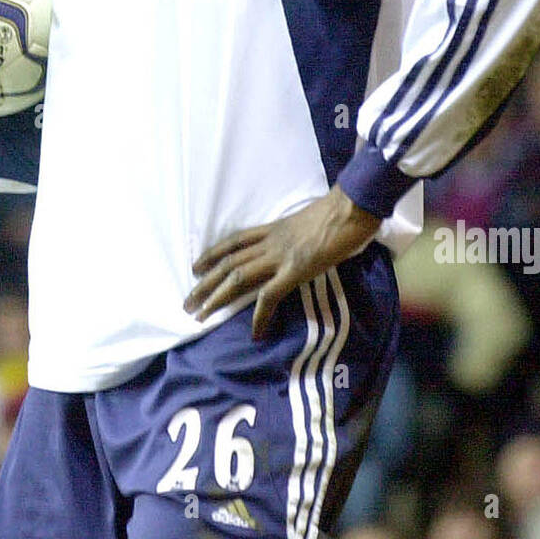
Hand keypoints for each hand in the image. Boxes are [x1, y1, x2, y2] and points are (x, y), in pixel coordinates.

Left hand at [184, 186, 381, 339]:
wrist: (352, 206)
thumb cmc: (340, 211)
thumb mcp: (309, 221)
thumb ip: (298, 234)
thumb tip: (301, 245)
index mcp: (274, 228)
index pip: (234, 241)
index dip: (212, 254)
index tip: (195, 267)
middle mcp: (271, 242)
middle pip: (228, 262)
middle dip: (205, 283)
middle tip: (187, 303)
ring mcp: (281, 256)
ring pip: (238, 278)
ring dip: (217, 298)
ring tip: (201, 316)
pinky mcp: (296, 270)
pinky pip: (270, 295)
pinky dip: (260, 316)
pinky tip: (255, 332)